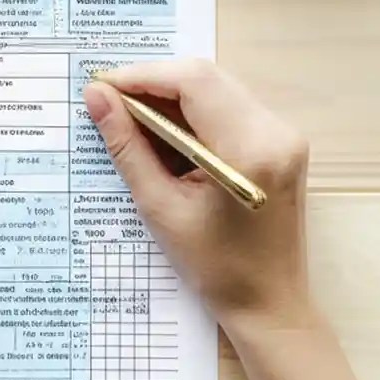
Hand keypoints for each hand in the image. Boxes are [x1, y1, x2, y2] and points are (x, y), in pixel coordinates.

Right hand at [83, 60, 309, 328]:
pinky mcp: (280, 142)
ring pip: (217, 87)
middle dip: (153, 82)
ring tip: (130, 119)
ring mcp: (284, 134)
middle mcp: (276, 131)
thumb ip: (127, 146)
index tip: (101, 86)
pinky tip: (163, 133)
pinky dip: (191, 112)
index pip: (192, 82)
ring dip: (171, 96)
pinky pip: (229, 107)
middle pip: (206, 77)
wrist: (269, 303)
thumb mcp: (159, 206)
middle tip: (108, 101)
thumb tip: (96, 98)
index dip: (142, 76)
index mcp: (250, 149)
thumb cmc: (214, 267)